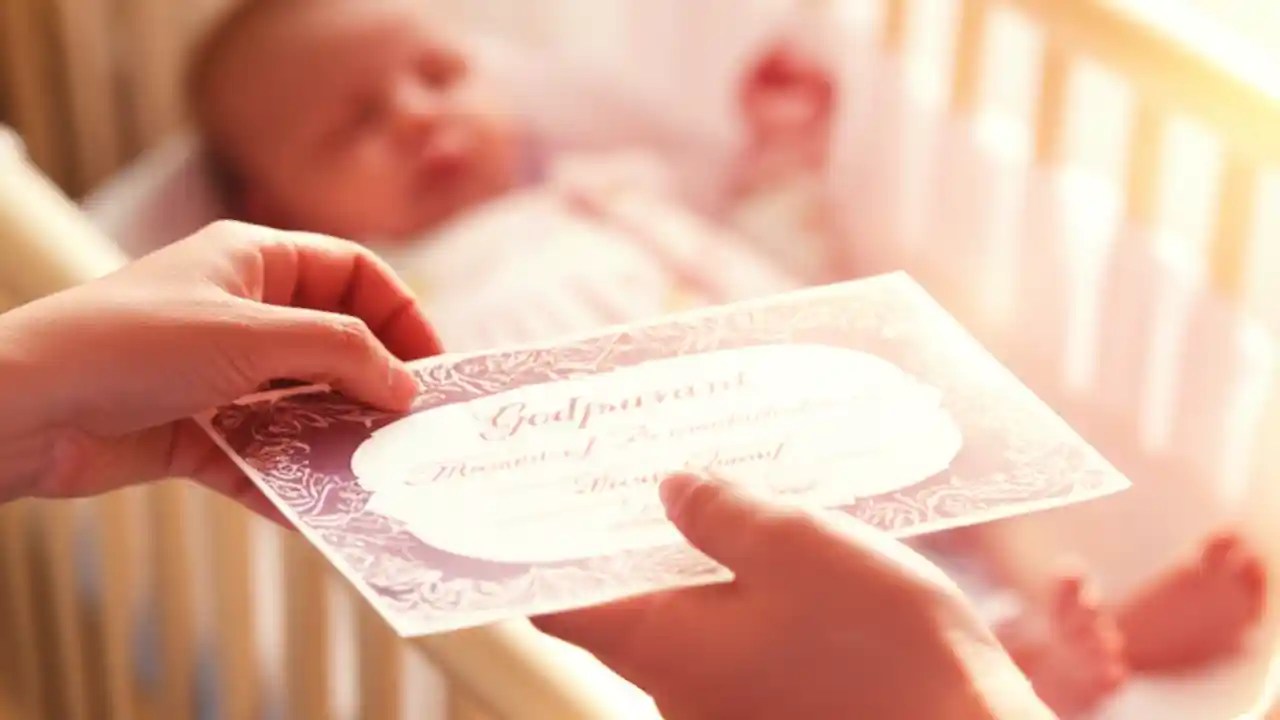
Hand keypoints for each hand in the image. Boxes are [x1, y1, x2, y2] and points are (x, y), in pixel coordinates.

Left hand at [0, 221, 439, 515]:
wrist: (25, 408)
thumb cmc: (130, 343)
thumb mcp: (253, 335)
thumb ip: (339, 353)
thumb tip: (405, 383)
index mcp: (255, 261)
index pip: (353, 273)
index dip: (402, 313)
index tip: (434, 364)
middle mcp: (243, 314)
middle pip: (334, 343)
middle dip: (375, 384)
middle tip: (416, 425)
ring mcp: (220, 375)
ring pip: (302, 405)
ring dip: (337, 438)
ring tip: (378, 471)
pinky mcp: (197, 431)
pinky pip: (262, 457)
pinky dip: (289, 482)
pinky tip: (316, 510)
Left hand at [536, 475, 1051, 719]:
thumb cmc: (879, 652)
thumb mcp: (798, 548)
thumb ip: (725, 513)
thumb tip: (674, 490)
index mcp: (660, 647)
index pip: (559, 604)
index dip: (541, 551)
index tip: (542, 500)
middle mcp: (678, 692)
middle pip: (627, 606)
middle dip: (639, 537)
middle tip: (656, 469)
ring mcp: (729, 711)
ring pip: (692, 623)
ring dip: (704, 563)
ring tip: (733, 494)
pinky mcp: (778, 714)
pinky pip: (741, 646)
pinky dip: (749, 598)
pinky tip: (790, 557)